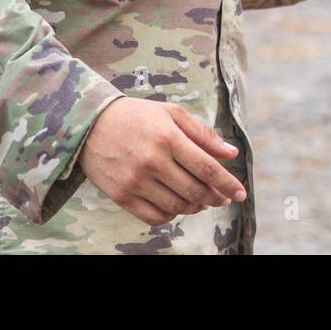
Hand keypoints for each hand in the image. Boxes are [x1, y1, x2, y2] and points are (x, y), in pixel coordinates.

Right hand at [79, 97, 243, 226]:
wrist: (89, 125)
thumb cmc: (137, 116)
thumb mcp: (171, 113)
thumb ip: (203, 134)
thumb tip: (231, 153)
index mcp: (167, 137)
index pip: (206, 167)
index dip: (227, 183)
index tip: (241, 193)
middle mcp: (152, 161)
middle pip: (195, 190)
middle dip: (215, 198)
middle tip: (223, 198)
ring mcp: (135, 181)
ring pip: (177, 205)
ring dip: (195, 207)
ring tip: (201, 200)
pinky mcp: (121, 196)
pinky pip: (155, 216)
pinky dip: (172, 215)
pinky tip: (177, 205)